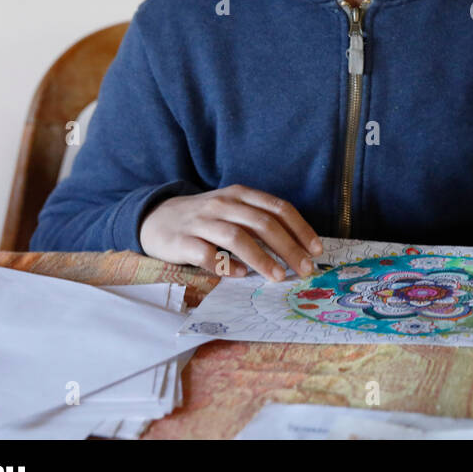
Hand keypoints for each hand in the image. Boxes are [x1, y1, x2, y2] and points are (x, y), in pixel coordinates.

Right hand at [139, 184, 322, 280]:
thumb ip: (260, 221)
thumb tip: (298, 247)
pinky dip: (225, 265)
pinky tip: (239, 276)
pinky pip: (207, 254)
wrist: (156, 217)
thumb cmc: (205, 218)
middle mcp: (223, 204)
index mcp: (241, 195)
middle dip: (289, 247)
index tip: (316, 250)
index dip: (300, 228)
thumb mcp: (233, 209)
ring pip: (237, 237)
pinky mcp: (182, 241)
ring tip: (278, 276)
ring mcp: (202, 222)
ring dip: (262, 258)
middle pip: (263, 224)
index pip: (278, 208)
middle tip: (304, 269)